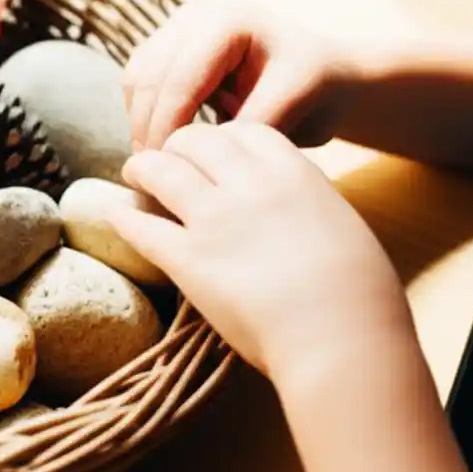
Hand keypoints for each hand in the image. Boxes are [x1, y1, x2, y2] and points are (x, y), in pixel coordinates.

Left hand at [103, 121, 411, 378]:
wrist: (342, 341)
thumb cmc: (358, 297)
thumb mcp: (340, 224)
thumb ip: (304, 203)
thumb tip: (289, 205)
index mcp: (293, 172)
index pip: (243, 130)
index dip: (220, 137)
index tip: (211, 150)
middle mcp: (249, 185)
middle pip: (195, 140)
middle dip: (176, 145)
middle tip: (165, 158)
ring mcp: (215, 220)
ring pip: (160, 171)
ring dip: (142, 168)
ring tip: (134, 173)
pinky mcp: (189, 260)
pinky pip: (143, 227)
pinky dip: (123, 218)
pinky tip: (114, 214)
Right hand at [124, 0, 356, 150]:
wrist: (322, 75)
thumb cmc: (315, 89)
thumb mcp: (293, 106)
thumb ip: (247, 126)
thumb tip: (197, 154)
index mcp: (227, 20)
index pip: (180, 79)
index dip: (168, 128)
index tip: (169, 171)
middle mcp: (195, 15)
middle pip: (148, 75)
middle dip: (147, 127)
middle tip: (151, 173)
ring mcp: (178, 26)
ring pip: (137, 78)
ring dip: (140, 121)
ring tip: (154, 163)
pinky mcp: (168, 45)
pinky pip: (140, 82)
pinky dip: (144, 114)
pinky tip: (160, 144)